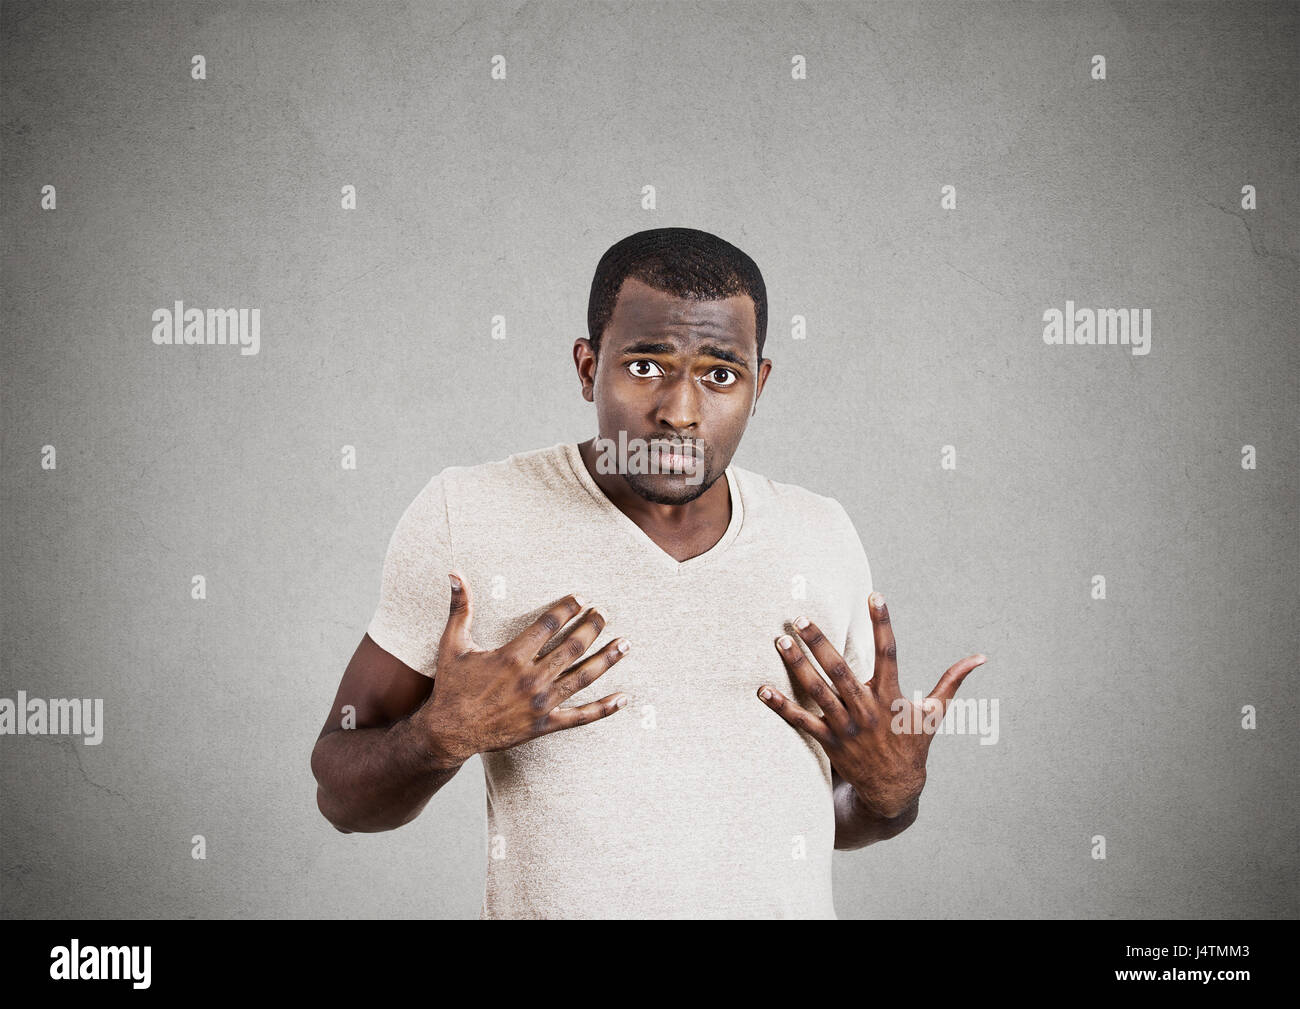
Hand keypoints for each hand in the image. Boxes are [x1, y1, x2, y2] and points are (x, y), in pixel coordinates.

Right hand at [414, 572, 630, 765]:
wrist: (449, 733)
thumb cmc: (452, 687)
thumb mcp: (453, 644)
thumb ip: (460, 608)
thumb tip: (454, 573)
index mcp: (512, 657)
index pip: (549, 625)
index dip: (568, 608)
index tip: (582, 598)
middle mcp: (531, 679)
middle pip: (572, 647)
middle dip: (592, 627)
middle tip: (604, 614)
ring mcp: (541, 703)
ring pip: (582, 677)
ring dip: (607, 659)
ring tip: (625, 644)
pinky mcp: (545, 724)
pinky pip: (580, 717)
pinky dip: (604, 708)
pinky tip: (623, 698)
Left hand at [758, 591, 985, 819]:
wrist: (894, 791)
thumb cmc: (913, 744)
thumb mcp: (934, 712)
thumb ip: (952, 681)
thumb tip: (980, 658)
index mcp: (891, 696)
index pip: (889, 652)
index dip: (883, 623)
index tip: (875, 595)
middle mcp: (866, 709)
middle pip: (841, 670)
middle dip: (820, 642)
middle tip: (800, 617)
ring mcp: (845, 727)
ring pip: (818, 692)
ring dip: (797, 666)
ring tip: (780, 641)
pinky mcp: (828, 742)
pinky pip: (801, 722)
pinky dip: (781, 706)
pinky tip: (762, 689)